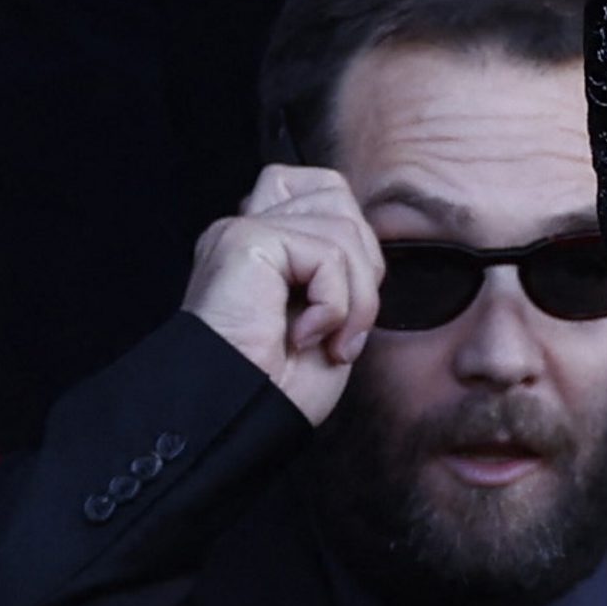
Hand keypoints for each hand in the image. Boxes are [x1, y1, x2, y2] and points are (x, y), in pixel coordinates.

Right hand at [182, 163, 384, 426]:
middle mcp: (247, 229)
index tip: (338, 304)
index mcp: (262, 243)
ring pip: (343, 229)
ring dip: (354, 299)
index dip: (353, 238)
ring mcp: (242, 231)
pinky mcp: (244, 240)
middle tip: (342, 325)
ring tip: (327, 341)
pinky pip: (327, 254)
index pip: (324, 188)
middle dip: (362, 264)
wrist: (240, 418)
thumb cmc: (278, 384)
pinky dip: (334, 305)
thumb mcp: (327, 313)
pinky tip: (304, 337)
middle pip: (338, 194)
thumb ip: (338, 263)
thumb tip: (366, 234)